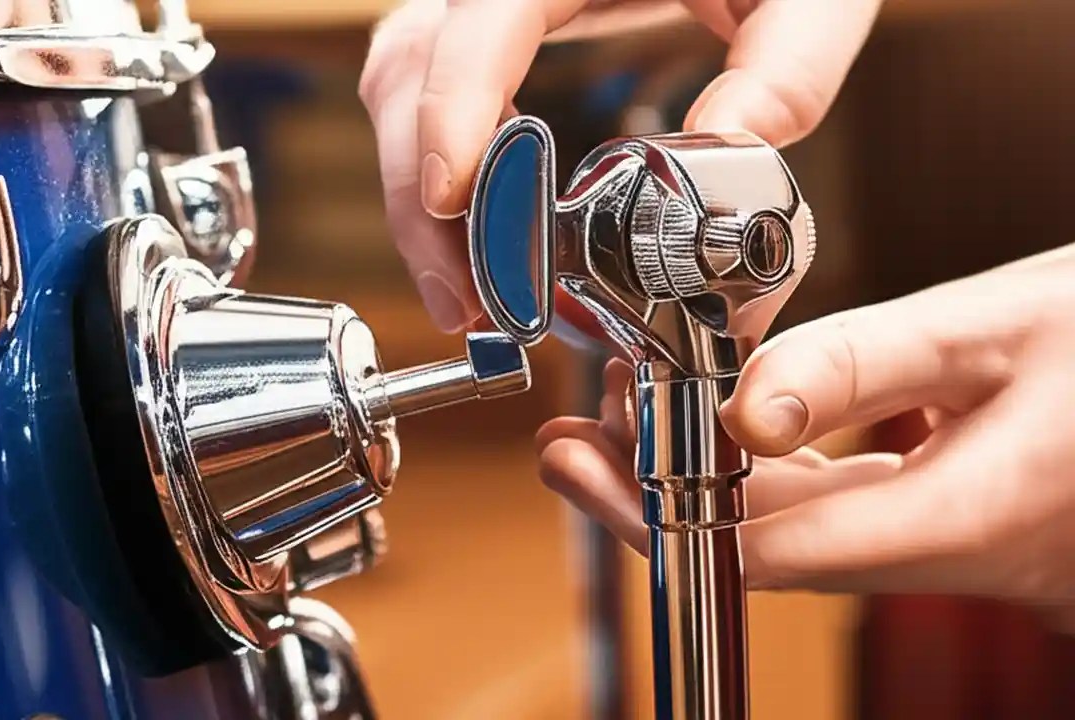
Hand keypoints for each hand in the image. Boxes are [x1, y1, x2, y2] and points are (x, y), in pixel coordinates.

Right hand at [359, 0, 883, 331]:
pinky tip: (486, 246)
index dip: (452, 108)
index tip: (452, 199)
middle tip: (467, 299)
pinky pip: (434, 101)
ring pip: (403, 91)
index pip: (478, 19)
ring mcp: (491, 3)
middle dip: (420, 195)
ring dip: (422, 202)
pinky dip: (448, 181)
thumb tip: (718, 162)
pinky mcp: (494, 33)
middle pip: (410, 67)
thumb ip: (784, 72)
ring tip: (470, 299)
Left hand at [537, 245, 1074, 630]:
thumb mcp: (1001, 324)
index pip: (774, 553)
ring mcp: (972, 556)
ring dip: (718, 482)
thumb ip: (866, 363)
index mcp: (976, 515)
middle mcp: (969, 558)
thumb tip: (740, 405)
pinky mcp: (974, 533)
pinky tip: (739, 430)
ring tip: (633, 424)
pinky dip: (787, 477)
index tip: (595, 460)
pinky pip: (860, 514)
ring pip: (814, 532)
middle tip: (585, 442)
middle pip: (775, 549)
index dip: (666, 513)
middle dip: (666, 496)